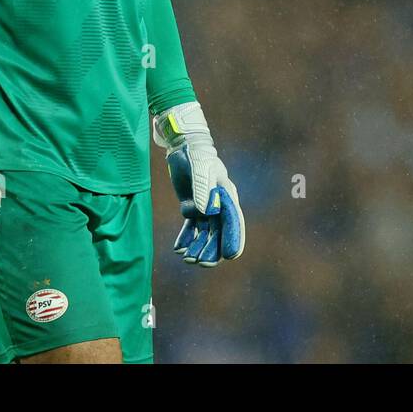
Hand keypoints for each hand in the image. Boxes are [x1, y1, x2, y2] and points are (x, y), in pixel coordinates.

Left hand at [153, 102, 244, 265]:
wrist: (183, 147)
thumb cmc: (196, 156)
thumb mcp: (200, 170)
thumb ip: (203, 190)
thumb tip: (205, 213)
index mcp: (227, 195)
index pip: (233, 221)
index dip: (233, 238)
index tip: (231, 255)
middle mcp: (219, 204)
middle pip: (219, 231)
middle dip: (212, 249)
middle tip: (202, 264)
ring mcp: (206, 206)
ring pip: (205, 232)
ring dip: (198, 247)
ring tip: (188, 260)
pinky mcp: (193, 206)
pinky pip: (191, 227)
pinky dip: (187, 238)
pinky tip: (179, 249)